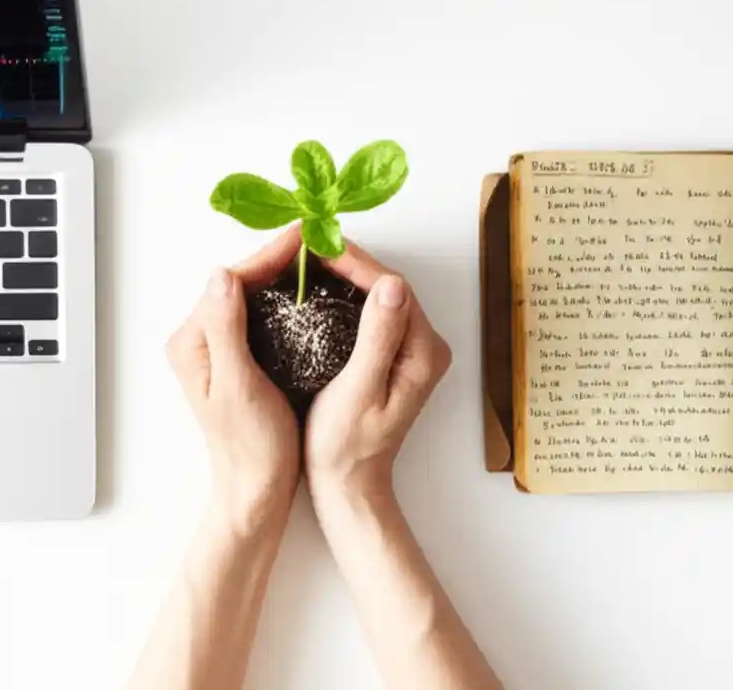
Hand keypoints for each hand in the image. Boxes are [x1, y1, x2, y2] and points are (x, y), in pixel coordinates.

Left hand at [166, 229, 303, 523]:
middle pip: (241, 282)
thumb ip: (226, 330)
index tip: (308, 237)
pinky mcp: (237, 358)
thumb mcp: (238, 386)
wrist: (255, 490)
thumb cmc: (250, 447)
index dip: (270, 255)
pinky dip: (286, 299)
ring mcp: (218, 347)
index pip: (231, 281)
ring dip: (284, 275)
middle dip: (280, 259)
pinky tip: (313, 293)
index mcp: (193, 341)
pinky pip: (261, 313)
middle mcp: (199, 338)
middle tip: (323, 240)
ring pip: (252, 295)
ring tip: (323, 259)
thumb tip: (223, 275)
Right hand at [305, 241, 451, 498]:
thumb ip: (377, 338)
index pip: (391, 287)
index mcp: (422, 352)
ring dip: (346, 275)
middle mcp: (425, 346)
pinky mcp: (394, 357)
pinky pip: (371, 312)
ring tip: (307, 260)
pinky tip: (317, 289)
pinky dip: (345, 296)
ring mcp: (411, 351)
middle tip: (306, 244)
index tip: (316, 244)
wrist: (349, 487)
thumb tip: (390, 285)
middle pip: (387, 286)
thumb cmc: (346, 448)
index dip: (353, 260)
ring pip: (379, 295)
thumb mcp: (359, 391)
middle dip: (348, 261)